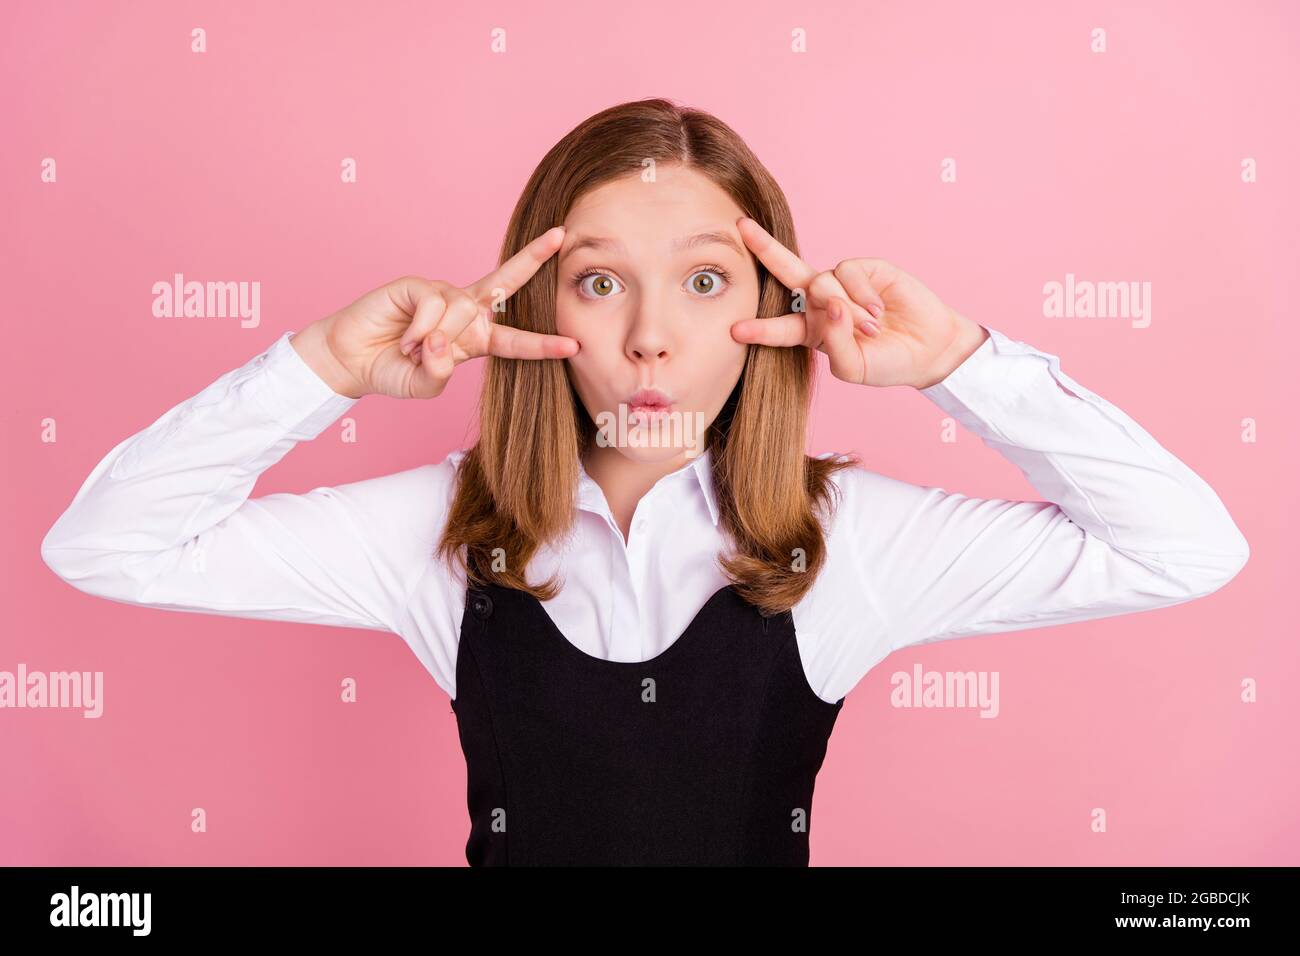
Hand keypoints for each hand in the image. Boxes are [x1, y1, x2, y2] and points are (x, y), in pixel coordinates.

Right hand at [292, 227, 578, 399]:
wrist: (351, 359)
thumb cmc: (392, 371)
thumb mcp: (424, 385)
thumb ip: (438, 372)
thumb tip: (440, 341)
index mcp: (475, 340)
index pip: (515, 340)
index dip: (542, 345)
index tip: (572, 345)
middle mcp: (465, 313)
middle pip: (506, 284)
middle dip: (533, 258)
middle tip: (561, 236)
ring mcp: (443, 296)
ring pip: (462, 310)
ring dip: (436, 338)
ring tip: (411, 349)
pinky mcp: (419, 285)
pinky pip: (434, 303)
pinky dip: (420, 327)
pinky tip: (404, 336)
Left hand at [729, 217, 988, 388]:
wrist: (928, 349)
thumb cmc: (887, 362)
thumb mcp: (854, 367)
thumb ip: (834, 343)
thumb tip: (830, 305)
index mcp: (811, 330)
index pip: (779, 328)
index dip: (759, 330)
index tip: (734, 330)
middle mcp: (821, 302)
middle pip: (787, 272)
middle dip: (764, 248)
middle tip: (741, 227)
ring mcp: (842, 283)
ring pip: (821, 283)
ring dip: (845, 309)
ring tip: (871, 327)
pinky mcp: (865, 268)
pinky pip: (847, 273)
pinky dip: (860, 294)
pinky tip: (878, 309)